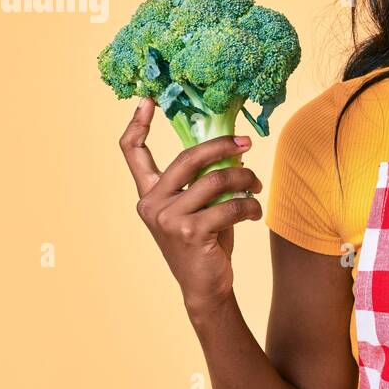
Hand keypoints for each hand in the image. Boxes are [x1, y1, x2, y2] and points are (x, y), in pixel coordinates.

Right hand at [119, 97, 263, 310]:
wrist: (205, 287)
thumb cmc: (205, 242)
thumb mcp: (198, 207)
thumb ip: (203, 180)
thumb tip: (232, 147)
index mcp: (149, 194)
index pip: (132, 153)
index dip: (137, 124)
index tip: (147, 100)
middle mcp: (152, 204)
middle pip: (189, 157)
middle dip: (222, 146)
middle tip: (247, 144)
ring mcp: (168, 218)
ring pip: (217, 181)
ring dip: (245, 181)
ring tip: (256, 188)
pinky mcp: (190, 232)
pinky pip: (230, 206)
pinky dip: (250, 206)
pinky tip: (255, 212)